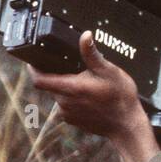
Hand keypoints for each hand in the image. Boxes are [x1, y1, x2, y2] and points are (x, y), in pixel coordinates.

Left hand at [27, 30, 158, 161]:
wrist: (127, 125)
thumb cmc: (120, 98)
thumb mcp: (108, 71)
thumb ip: (91, 54)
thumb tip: (85, 36)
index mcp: (70, 88)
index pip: (39, 79)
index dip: (33, 69)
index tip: (34, 61)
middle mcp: (64, 103)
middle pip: (51, 85)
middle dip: (59, 76)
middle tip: (77, 70)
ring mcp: (68, 114)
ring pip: (59, 96)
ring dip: (68, 88)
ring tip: (88, 85)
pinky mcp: (73, 121)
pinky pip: (67, 106)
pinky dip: (74, 100)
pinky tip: (90, 98)